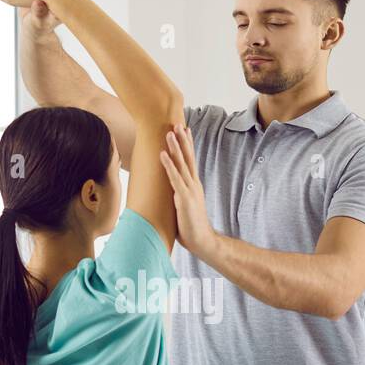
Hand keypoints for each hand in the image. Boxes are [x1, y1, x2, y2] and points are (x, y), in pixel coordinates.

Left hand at [159, 125, 217, 258]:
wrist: (202, 240)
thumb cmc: (191, 226)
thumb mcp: (185, 206)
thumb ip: (180, 196)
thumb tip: (170, 191)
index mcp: (194, 185)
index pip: (191, 160)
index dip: (188, 145)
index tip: (184, 130)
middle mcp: (193, 184)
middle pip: (188, 157)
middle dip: (182, 140)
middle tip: (178, 123)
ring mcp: (189, 190)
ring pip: (181, 164)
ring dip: (175, 147)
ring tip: (168, 133)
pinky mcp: (184, 198)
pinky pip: (174, 178)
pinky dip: (168, 165)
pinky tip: (162, 154)